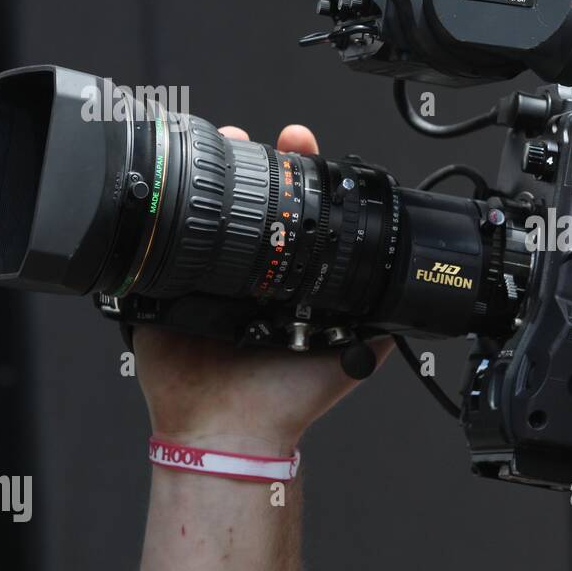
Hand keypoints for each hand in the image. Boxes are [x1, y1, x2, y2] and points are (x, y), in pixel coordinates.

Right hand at [134, 124, 393, 457]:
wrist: (235, 433)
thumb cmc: (290, 400)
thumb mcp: (351, 354)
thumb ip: (380, 321)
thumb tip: (415, 295)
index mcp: (286, 280)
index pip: (294, 213)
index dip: (297, 175)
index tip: (302, 143)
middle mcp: (247, 275)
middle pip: (245, 202)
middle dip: (248, 161)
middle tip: (254, 137)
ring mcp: (204, 282)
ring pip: (203, 215)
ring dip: (207, 176)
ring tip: (218, 142)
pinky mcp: (162, 296)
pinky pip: (156, 251)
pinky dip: (161, 218)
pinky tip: (172, 184)